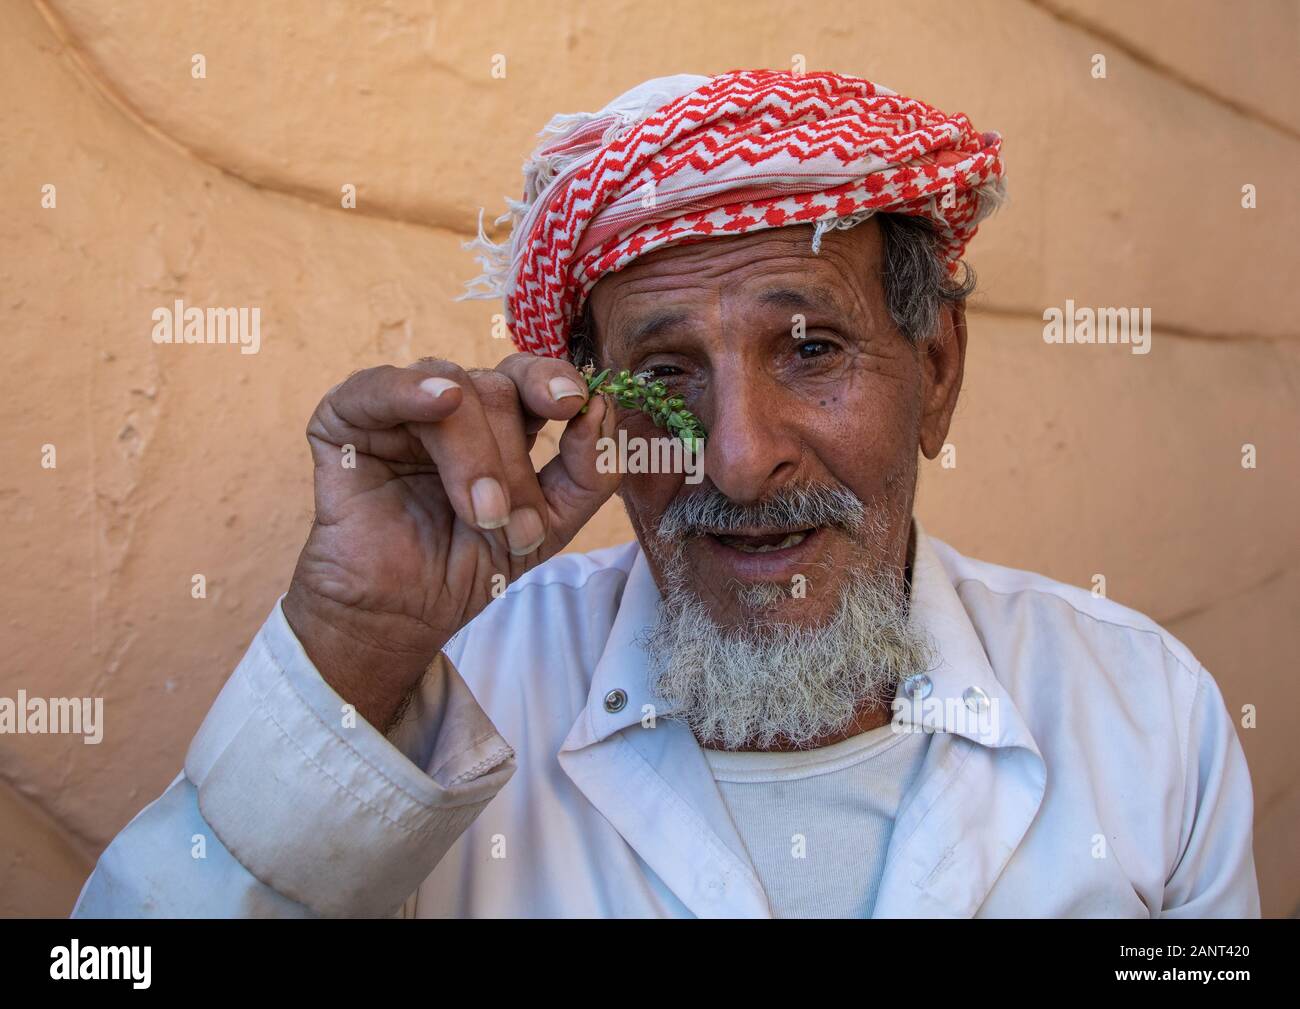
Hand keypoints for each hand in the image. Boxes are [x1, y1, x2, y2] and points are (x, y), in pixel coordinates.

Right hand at [281, 353, 619, 729]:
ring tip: (483, 516)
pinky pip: (378, 386)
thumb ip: (587, 473)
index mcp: (497, 422)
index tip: (577, 403)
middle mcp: (449, 405)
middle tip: (514, 524)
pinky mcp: (344, 421)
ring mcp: (398, 408)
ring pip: (453, 392)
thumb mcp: (548, 525)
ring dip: (476, 458)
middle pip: (498, 391)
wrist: (402, 616)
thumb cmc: (468, 567)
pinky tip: (440, 401)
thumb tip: (602, 408)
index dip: (556, 381)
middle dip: (514, 462)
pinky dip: (411, 389)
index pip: (532, 377)